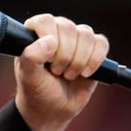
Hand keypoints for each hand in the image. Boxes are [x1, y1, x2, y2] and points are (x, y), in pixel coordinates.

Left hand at [13, 14, 108, 130]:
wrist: (53, 109)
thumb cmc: (37, 90)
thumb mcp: (29, 77)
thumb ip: (31, 57)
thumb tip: (49, 41)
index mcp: (36, 32)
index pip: (46, 22)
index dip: (50, 42)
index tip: (48, 61)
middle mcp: (57, 31)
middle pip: (69, 28)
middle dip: (65, 56)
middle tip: (57, 72)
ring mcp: (76, 39)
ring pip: (86, 35)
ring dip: (79, 60)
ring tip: (69, 75)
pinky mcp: (94, 50)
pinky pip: (102, 44)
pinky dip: (95, 60)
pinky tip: (85, 73)